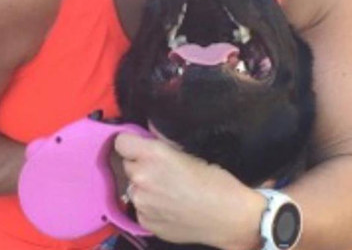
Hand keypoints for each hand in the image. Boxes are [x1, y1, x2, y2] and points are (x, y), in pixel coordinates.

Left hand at [113, 131, 264, 249]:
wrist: (230, 218)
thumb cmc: (216, 182)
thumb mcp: (191, 153)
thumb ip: (163, 141)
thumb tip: (147, 130)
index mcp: (152, 156)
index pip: (121, 142)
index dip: (131, 143)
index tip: (140, 147)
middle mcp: (141, 178)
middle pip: (127, 165)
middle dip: (140, 165)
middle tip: (161, 171)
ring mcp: (141, 202)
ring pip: (132, 187)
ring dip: (144, 187)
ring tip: (168, 191)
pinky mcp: (144, 221)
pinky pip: (139, 207)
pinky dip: (150, 206)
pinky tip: (169, 207)